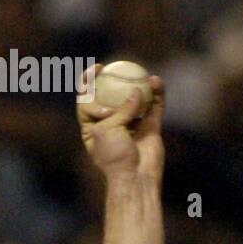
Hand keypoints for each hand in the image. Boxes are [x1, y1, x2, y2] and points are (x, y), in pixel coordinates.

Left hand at [77, 64, 164, 181]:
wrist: (135, 177)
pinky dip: (156, 91)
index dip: (87, 81)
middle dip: (112, 78)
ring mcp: (132, 123)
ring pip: (134, 97)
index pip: (86, 100)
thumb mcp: (108, 130)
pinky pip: (155, 104)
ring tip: (139, 72)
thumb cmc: (114, 156)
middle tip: (116, 66)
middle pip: (109, 95)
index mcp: (92, 127)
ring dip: (137, 83)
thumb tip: (136, 91)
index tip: (96, 69)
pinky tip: (155, 81)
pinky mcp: (150, 125)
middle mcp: (111, 123)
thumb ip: (121, 109)